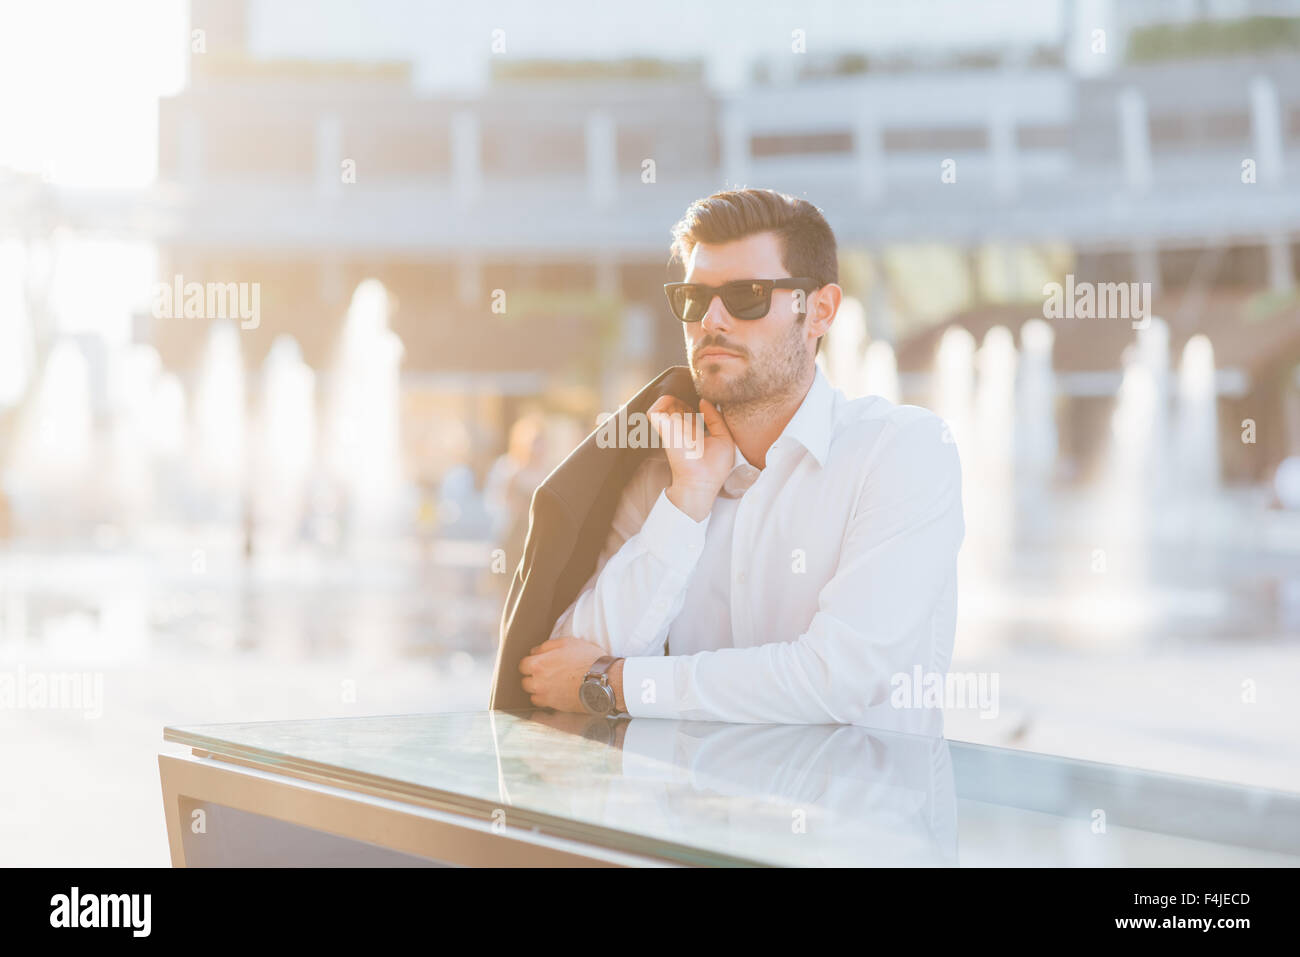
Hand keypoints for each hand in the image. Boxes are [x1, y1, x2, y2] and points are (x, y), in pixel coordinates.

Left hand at [518, 637, 606, 712]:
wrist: (602, 679)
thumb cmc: (587, 659)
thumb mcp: (567, 642)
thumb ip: (547, 646)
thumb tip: (535, 651)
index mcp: (539, 664)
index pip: (522, 666)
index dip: (531, 662)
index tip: (538, 662)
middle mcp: (539, 682)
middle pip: (525, 682)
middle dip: (532, 677)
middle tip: (545, 673)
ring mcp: (546, 696)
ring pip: (532, 694)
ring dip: (538, 690)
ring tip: (550, 684)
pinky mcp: (556, 706)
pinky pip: (543, 704)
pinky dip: (546, 700)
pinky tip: (555, 694)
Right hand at [647, 396, 732, 520]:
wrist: (703, 481)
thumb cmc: (714, 467)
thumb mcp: (724, 438)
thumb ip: (716, 419)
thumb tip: (703, 402)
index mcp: (694, 433)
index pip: (689, 412)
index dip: (695, 404)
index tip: (703, 401)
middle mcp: (681, 430)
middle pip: (677, 405)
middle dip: (684, 399)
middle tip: (695, 400)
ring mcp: (671, 429)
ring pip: (664, 404)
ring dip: (673, 400)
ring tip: (684, 404)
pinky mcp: (664, 431)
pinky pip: (654, 411)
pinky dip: (662, 404)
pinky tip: (676, 406)